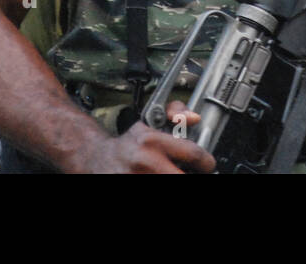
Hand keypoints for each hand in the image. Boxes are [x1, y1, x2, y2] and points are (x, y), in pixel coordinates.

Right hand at [85, 100, 215, 173]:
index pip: (193, 153)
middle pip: (185, 176)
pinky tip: (160, 175)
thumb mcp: (150, 122)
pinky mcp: (131, 185)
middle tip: (194, 172)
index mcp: (152, 142)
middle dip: (191, 175)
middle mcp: (146, 162)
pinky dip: (165, 183)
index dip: (206, 162)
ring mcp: (138, 178)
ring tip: (173, 172)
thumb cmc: (129, 144)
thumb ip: (176, 113)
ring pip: (173, 180)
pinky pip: (159, 192)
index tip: (207, 165)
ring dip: (179, 177)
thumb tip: (194, 118)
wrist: (98, 160)